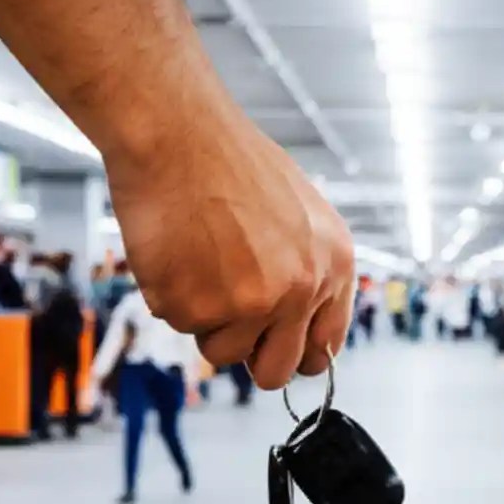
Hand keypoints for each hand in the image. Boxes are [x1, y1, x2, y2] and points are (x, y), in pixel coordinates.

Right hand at [106, 107, 354, 390]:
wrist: (179, 132)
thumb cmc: (232, 162)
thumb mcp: (301, 214)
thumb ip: (306, 270)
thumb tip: (294, 325)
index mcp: (334, 266)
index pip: (322, 350)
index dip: (291, 351)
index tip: (271, 343)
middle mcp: (300, 290)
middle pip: (275, 372)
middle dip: (249, 355)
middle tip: (224, 318)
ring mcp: (248, 303)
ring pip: (221, 351)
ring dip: (204, 318)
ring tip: (198, 260)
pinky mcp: (196, 306)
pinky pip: (178, 324)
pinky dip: (169, 295)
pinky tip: (175, 248)